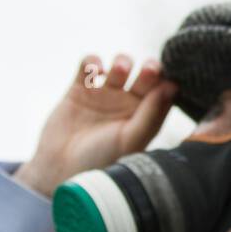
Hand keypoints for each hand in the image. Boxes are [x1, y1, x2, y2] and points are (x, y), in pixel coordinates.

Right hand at [14, 54, 178, 196]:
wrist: (59, 169)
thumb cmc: (100, 161)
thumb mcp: (129, 141)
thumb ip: (150, 115)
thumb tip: (171, 86)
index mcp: (145, 117)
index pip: (163, 92)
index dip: (168, 81)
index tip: (169, 78)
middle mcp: (128, 103)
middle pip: (145, 76)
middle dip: (150, 68)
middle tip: (150, 69)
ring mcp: (104, 94)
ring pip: (120, 66)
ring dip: (123, 61)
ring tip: (119, 69)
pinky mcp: (80, 89)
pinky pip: (88, 66)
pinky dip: (92, 62)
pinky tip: (94, 72)